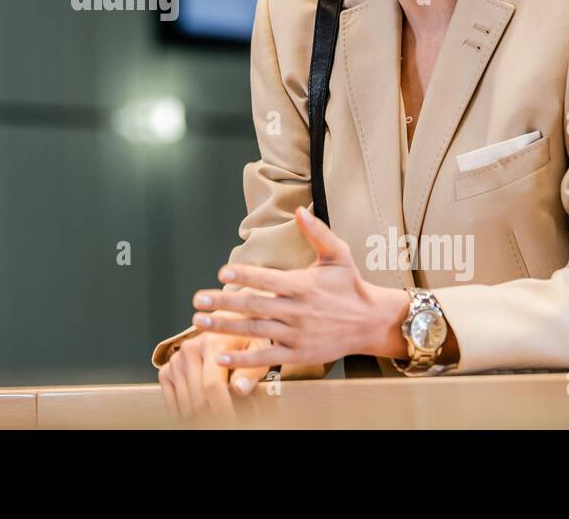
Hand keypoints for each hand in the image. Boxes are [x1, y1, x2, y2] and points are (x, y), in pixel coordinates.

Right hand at [157, 318, 271, 424]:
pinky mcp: (166, 370)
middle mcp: (189, 349)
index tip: (235, 423)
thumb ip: (250, 372)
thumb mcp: (257, 352)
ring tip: (218, 416)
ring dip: (201, 418)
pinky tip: (201, 414)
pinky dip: (185, 414)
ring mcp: (175, 361)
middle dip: (214, 417)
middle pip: (198, 399)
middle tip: (228, 423)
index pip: (213, 386)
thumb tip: (238, 389)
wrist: (223, 327)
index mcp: (211, 343)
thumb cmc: (245, 342)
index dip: (224, 410)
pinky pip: (171, 403)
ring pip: (185, 405)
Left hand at [191, 205, 409, 369]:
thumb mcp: (339, 255)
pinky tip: (219, 356)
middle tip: (197, 301)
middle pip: (255, 307)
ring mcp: (297, 334)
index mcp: (304, 285)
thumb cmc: (350, 285)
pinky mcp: (298, 354)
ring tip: (199, 323)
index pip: (269, 279)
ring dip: (225, 327)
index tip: (222, 272)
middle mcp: (298, 311)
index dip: (245, 276)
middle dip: (223, 303)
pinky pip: (266, 357)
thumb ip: (318, 233)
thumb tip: (300, 210)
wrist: (371, 323)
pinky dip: (243, 359)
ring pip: (256, 331)